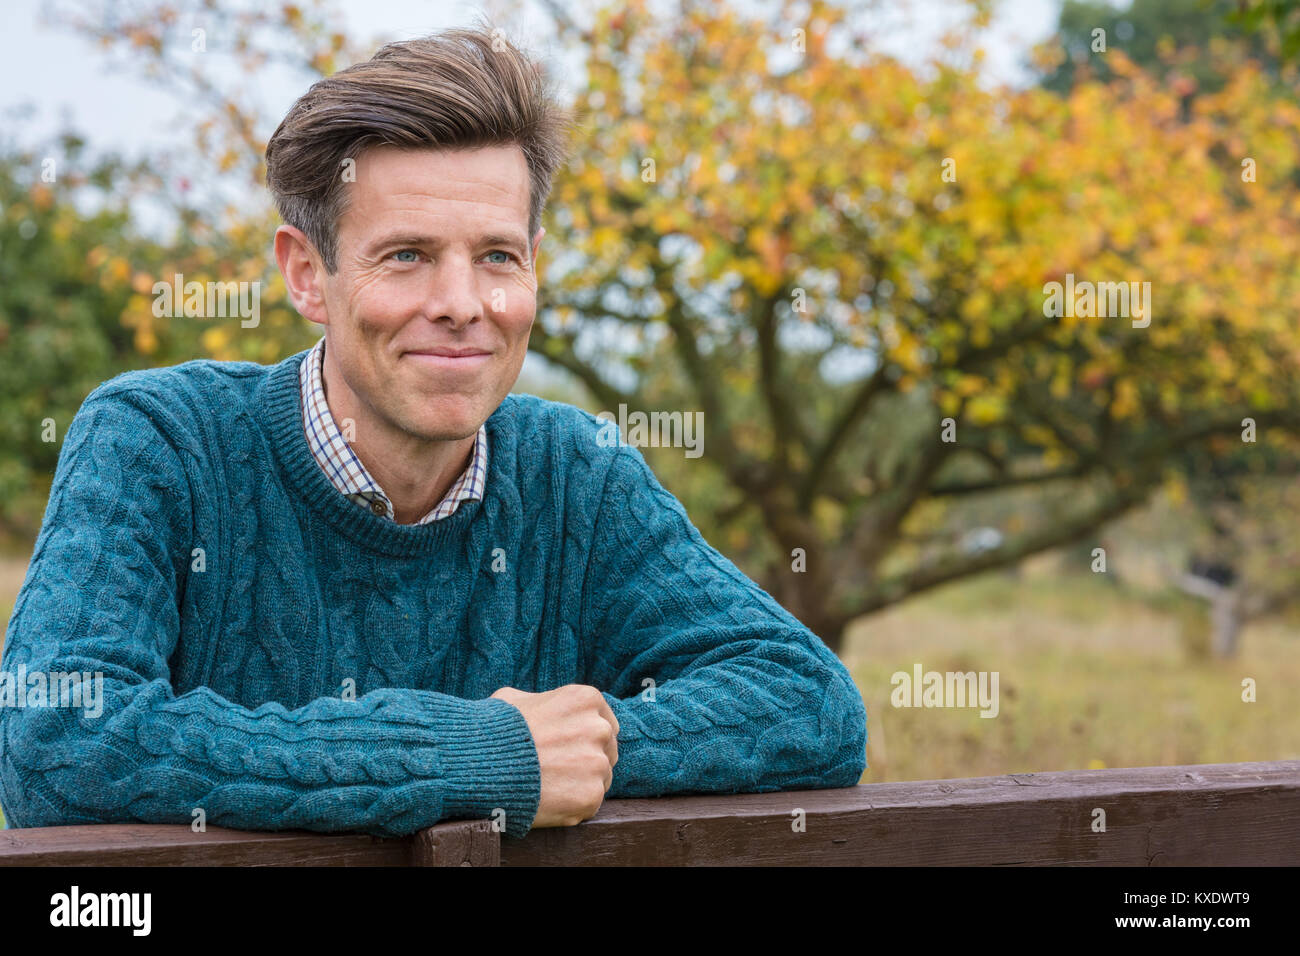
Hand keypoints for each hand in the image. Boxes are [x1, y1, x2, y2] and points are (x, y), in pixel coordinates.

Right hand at [490, 684, 618, 827]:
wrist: (480, 766)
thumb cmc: (492, 730)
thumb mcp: (514, 700)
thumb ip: (540, 702)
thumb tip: (539, 707)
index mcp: (586, 700)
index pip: (604, 722)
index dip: (586, 738)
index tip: (570, 748)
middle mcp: (599, 728)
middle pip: (606, 750)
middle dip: (586, 760)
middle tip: (557, 770)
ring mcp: (597, 763)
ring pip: (600, 778)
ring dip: (580, 784)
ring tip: (547, 785)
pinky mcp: (591, 795)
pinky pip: (590, 803)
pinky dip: (572, 806)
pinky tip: (547, 800)